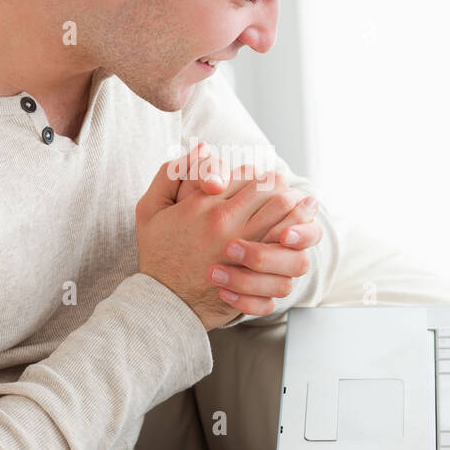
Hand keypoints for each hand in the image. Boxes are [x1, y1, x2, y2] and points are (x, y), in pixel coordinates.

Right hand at [137, 142, 308, 329]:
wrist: (164, 301)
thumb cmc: (156, 253)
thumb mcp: (150, 209)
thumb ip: (172, 174)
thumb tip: (202, 148)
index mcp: (204, 204)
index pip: (246, 175)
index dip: (256, 175)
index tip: (258, 180)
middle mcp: (227, 223)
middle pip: (271, 190)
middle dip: (281, 187)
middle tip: (285, 190)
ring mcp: (243, 247)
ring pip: (283, 213)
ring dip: (294, 207)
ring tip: (299, 206)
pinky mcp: (253, 271)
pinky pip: (285, 247)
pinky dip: (295, 236)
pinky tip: (295, 235)